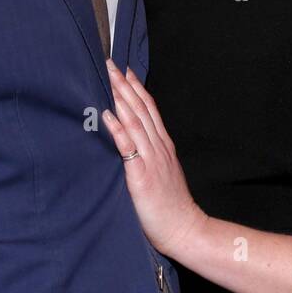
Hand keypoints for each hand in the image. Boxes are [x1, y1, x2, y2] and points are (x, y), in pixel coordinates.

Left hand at [102, 58, 206, 258]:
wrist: (183, 228)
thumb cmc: (169, 203)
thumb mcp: (163, 170)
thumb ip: (150, 153)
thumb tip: (133, 138)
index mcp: (163, 145)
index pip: (149, 109)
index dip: (136, 87)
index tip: (125, 69)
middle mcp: (158, 147)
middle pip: (140, 109)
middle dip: (124, 85)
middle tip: (110, 64)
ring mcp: (151, 160)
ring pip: (135, 122)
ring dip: (120, 98)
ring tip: (108, 79)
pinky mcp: (141, 176)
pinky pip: (128, 148)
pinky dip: (118, 130)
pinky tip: (108, 116)